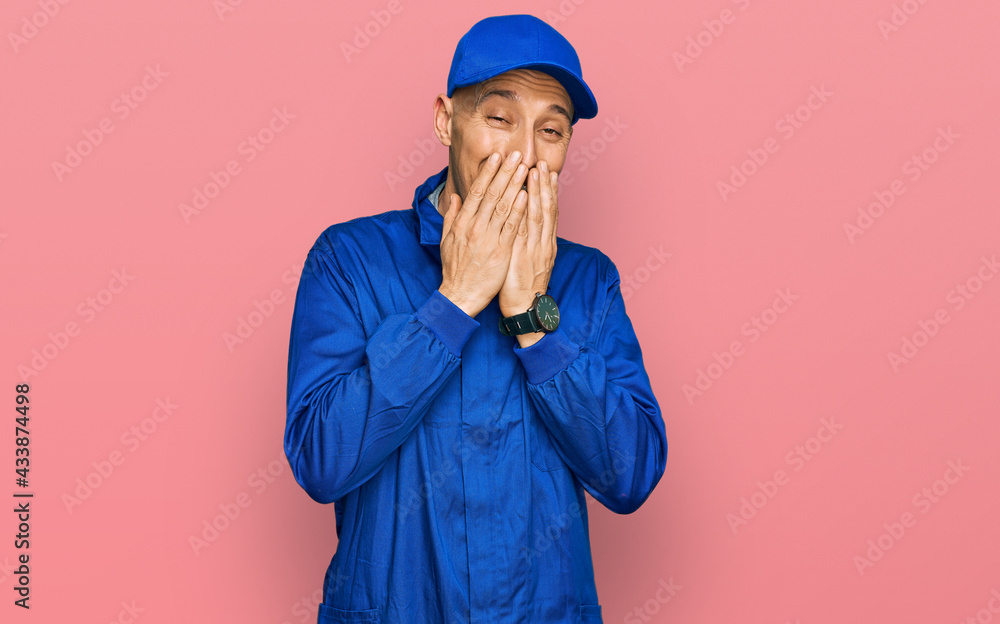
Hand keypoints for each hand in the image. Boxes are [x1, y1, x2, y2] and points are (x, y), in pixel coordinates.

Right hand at [438, 150, 529, 317]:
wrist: (460, 295)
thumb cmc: (455, 269)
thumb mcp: (446, 240)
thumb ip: (451, 216)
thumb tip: (455, 197)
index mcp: (462, 223)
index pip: (477, 191)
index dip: (488, 172)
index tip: (497, 156)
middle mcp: (475, 227)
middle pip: (493, 194)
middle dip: (506, 172)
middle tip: (516, 154)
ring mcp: (488, 239)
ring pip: (504, 207)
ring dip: (516, 185)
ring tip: (525, 168)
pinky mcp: (501, 252)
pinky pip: (512, 227)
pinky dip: (520, 210)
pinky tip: (527, 195)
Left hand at [499, 159, 557, 319]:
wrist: (524, 309)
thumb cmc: (522, 285)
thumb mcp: (527, 259)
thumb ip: (526, 239)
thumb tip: (522, 220)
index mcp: (545, 243)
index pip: (549, 211)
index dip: (548, 190)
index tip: (546, 171)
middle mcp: (543, 243)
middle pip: (546, 209)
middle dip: (544, 184)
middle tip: (541, 163)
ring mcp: (536, 250)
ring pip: (539, 215)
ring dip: (537, 191)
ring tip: (534, 172)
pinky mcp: (525, 258)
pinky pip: (525, 231)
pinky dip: (525, 213)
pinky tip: (524, 198)